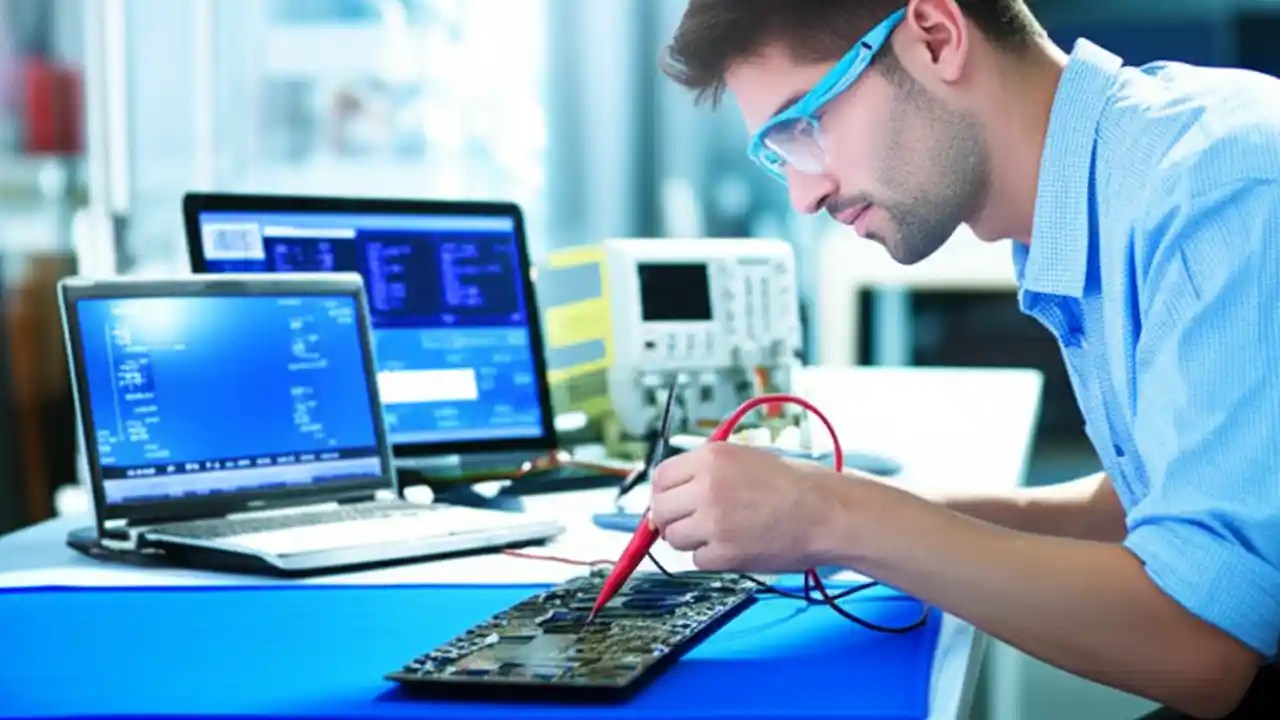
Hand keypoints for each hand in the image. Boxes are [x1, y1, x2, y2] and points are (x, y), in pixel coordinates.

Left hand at [649, 442, 849, 571]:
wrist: (826, 513)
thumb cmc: (795, 485)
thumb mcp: (746, 458)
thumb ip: (708, 471)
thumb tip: (675, 491)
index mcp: (711, 458)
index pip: (661, 477)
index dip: (663, 493)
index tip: (671, 502)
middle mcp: (706, 487)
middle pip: (661, 509)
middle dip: (672, 518)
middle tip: (692, 523)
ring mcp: (713, 522)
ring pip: (675, 538)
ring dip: (691, 540)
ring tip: (720, 534)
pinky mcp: (724, 553)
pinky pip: (697, 560)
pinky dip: (711, 558)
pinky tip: (735, 547)